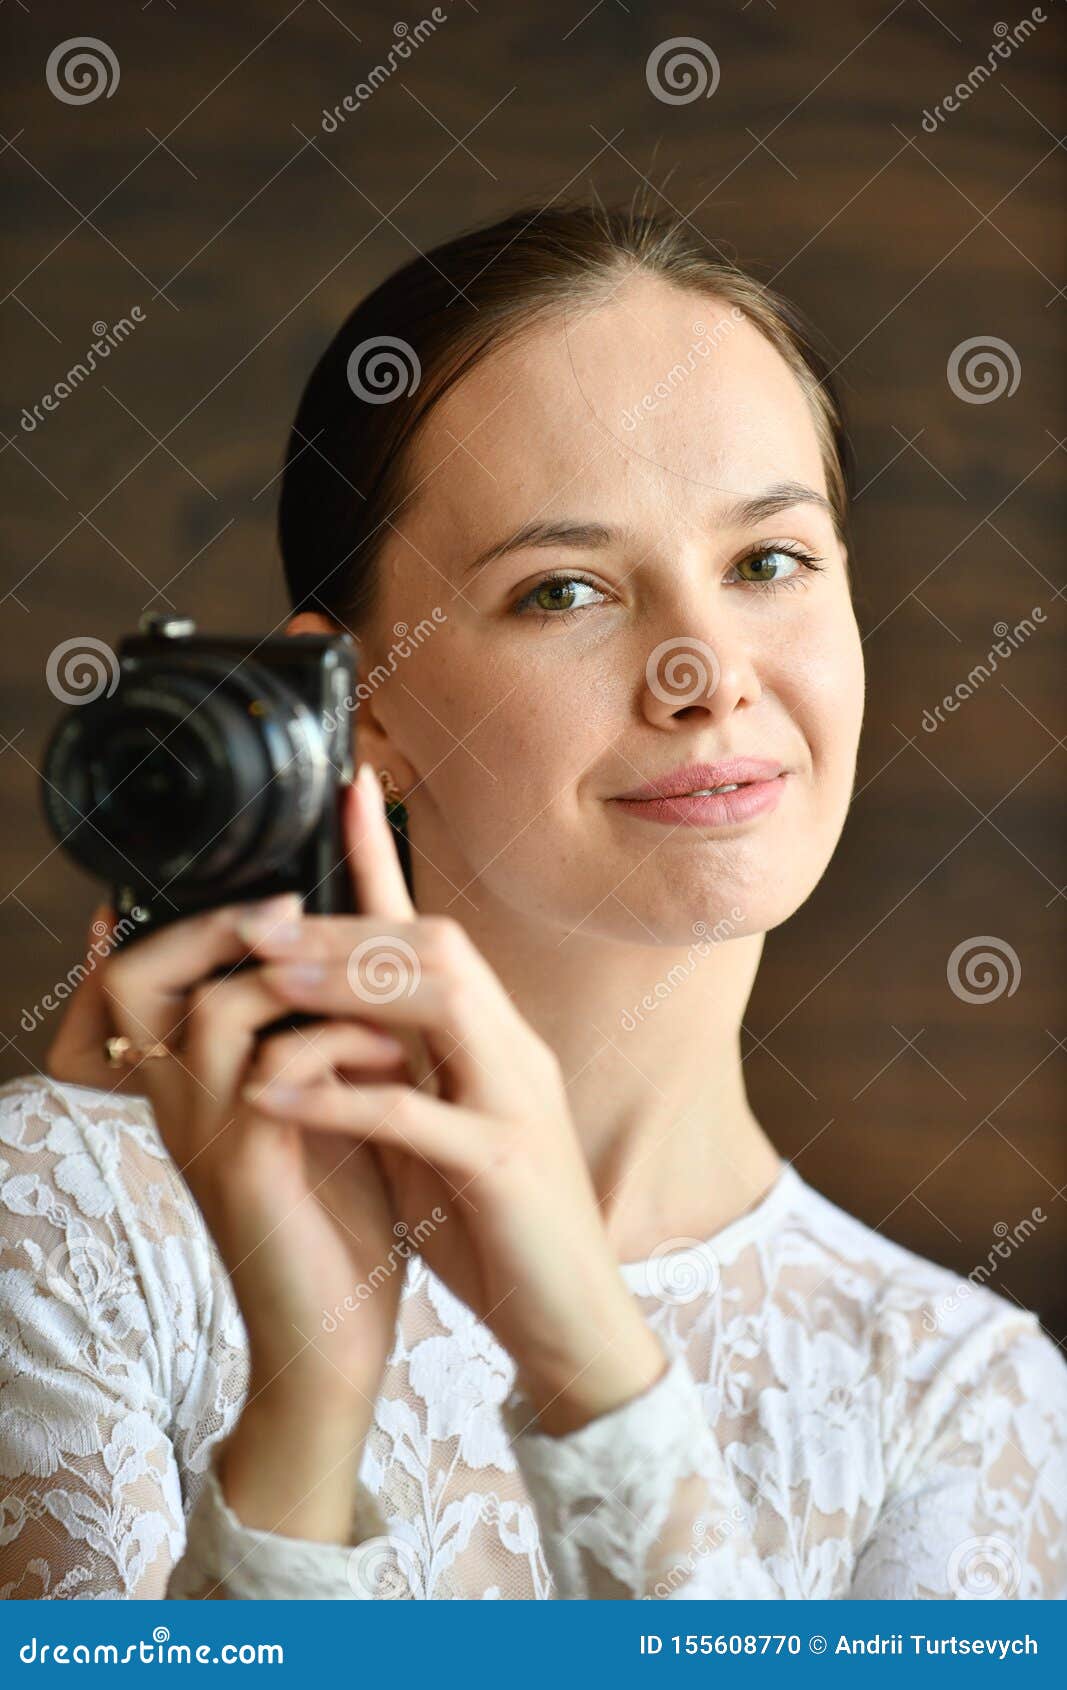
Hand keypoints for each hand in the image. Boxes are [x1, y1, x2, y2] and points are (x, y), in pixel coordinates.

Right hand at [44, 857, 414, 1429]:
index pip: (136, 980)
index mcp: (192, 1084)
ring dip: (303, 979)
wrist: (335, 1336)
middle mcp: (180, 1104)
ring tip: (373, 980)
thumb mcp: (322, 1105)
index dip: (163, 924)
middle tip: (288, 904)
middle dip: (215, 926)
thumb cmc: (334, 1218)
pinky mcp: (250, 1170)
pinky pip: (275, 1073)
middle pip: (139, 980)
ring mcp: (207, 1136)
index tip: (227, 875)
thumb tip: (345, 952)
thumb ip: (315, 1034)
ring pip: (215, 1011)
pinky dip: (338, 1043)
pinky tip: (390, 1053)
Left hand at [239, 762, 666, 1434]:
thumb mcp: (433, 1133)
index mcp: (493, 1039)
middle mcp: (514, 1050)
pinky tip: (278, 1095)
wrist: (571, 1323)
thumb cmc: (496, 1229)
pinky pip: (419, 1109)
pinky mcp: (507, 1165)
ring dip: (351, 982)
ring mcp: (517, 1101)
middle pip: (435, 944)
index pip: (434, 928)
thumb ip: (392, 1072)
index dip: (388, 855)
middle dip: (346, 924)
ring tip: (272, 984)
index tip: (347, 785)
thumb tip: (316, 1029)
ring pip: (442, 997)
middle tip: (260, 924)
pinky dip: (344, 1094)